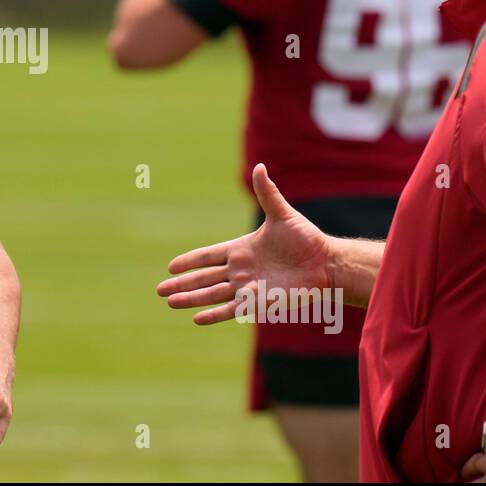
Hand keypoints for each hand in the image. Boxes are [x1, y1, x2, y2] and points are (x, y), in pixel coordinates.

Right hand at [158, 163, 331, 324]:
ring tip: (171, 302)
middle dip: (182, 284)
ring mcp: (247, 287)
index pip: (208, 256)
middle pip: (204, 278)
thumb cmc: (306, 238)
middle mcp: (240, 270)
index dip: (190, 261)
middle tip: (160, 289)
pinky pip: (231, 309)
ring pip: (212, 294)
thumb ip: (267, 193)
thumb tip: (260, 166)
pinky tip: (197, 318)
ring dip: (191, 299)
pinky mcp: (258, 301)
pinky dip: (214, 314)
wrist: (325, 264)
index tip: (171, 266)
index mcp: (241, 249)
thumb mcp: (282, 214)